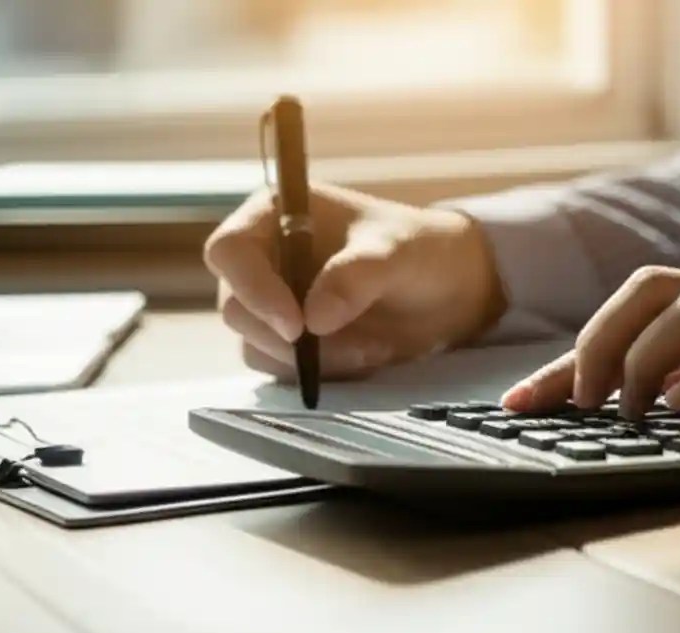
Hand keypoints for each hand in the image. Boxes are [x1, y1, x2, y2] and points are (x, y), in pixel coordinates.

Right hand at [205, 184, 504, 379]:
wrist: (450, 289)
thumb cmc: (421, 251)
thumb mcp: (397, 254)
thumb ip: (356, 276)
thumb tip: (313, 319)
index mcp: (276, 213)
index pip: (230, 250)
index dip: (252, 289)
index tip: (296, 324)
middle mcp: (264, 257)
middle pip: (236, 307)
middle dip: (290, 337)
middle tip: (353, 346)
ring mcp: (273, 302)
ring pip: (256, 345)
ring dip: (313, 360)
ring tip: (374, 348)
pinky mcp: (289, 341)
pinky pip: (280, 369)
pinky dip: (320, 372)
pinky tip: (365, 356)